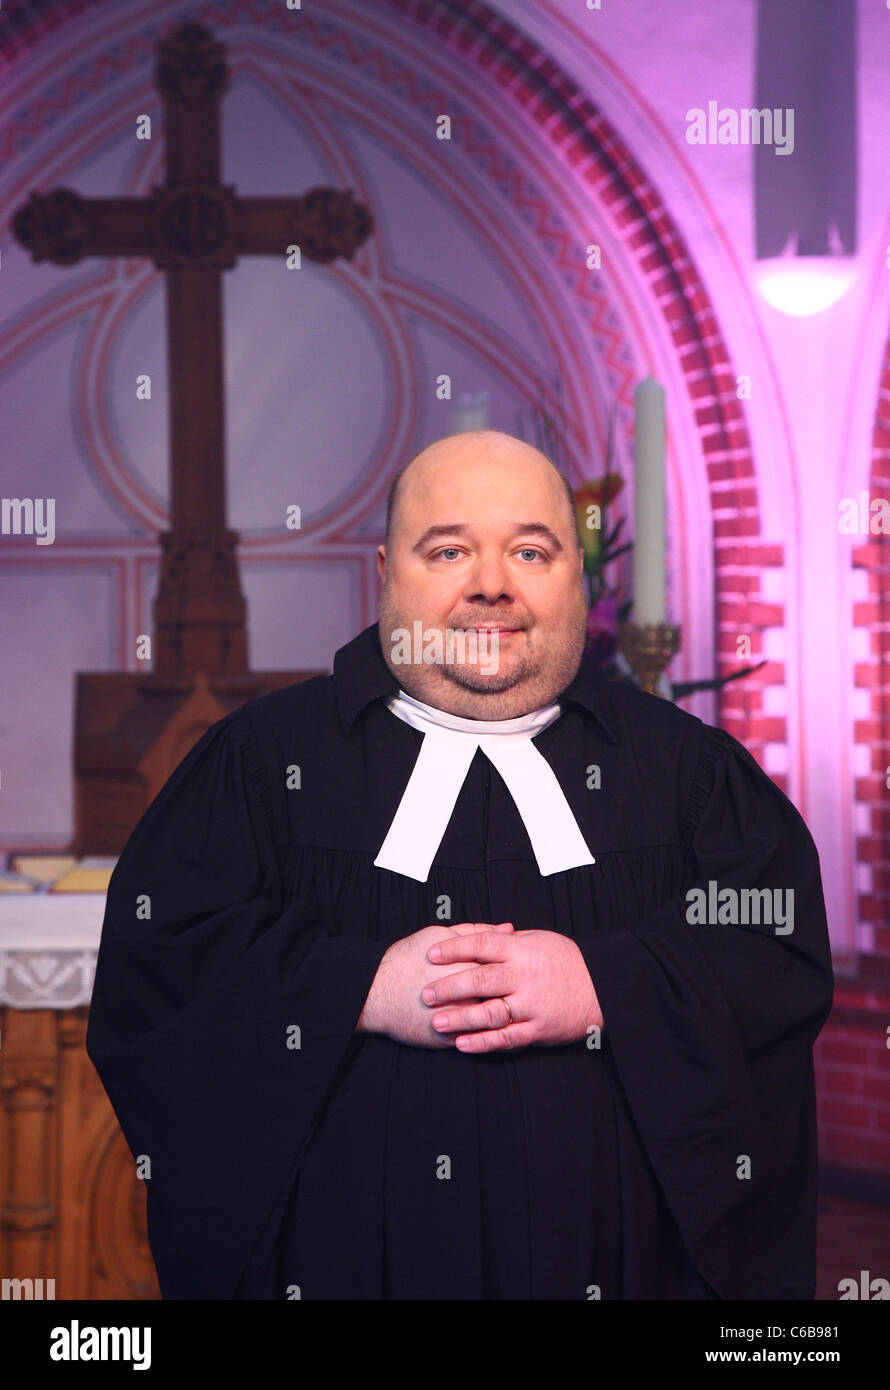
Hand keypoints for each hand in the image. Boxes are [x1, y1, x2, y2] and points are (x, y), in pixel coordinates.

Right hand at [356, 921, 515, 1047]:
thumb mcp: (440, 934)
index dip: (524, 969)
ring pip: (498, 1022)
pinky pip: (479, 1041)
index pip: (509, 969)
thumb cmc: (406, 959)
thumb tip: (508, 929)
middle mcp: (468, 995)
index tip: (531, 968)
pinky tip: (499, 1029)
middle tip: (531, 991)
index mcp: (470, 966)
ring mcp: (460, 1020)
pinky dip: (492, 1036)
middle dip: (523, 996)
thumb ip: (476, 932)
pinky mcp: (449, 1040)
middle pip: (509, 997)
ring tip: (517, 1011)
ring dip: (511, 1018)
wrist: (375, 992)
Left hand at [420, 928, 602, 1052]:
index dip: (455, 948)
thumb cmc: (568, 960)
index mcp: (522, 950)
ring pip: (490, 1012)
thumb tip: (481, 933)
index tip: (431, 953)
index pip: (482, 944)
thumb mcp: (540, 939)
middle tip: (425, 993)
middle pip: (480, 979)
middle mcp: (525, 977)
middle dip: (450, 986)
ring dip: (461, 1018)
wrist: (604, 987)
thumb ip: (509, 940)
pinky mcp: (538, 1029)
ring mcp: (531, 1005)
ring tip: (437, 1022)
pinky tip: (462, 1044)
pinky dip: (483, 1043)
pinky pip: (507, 1037)